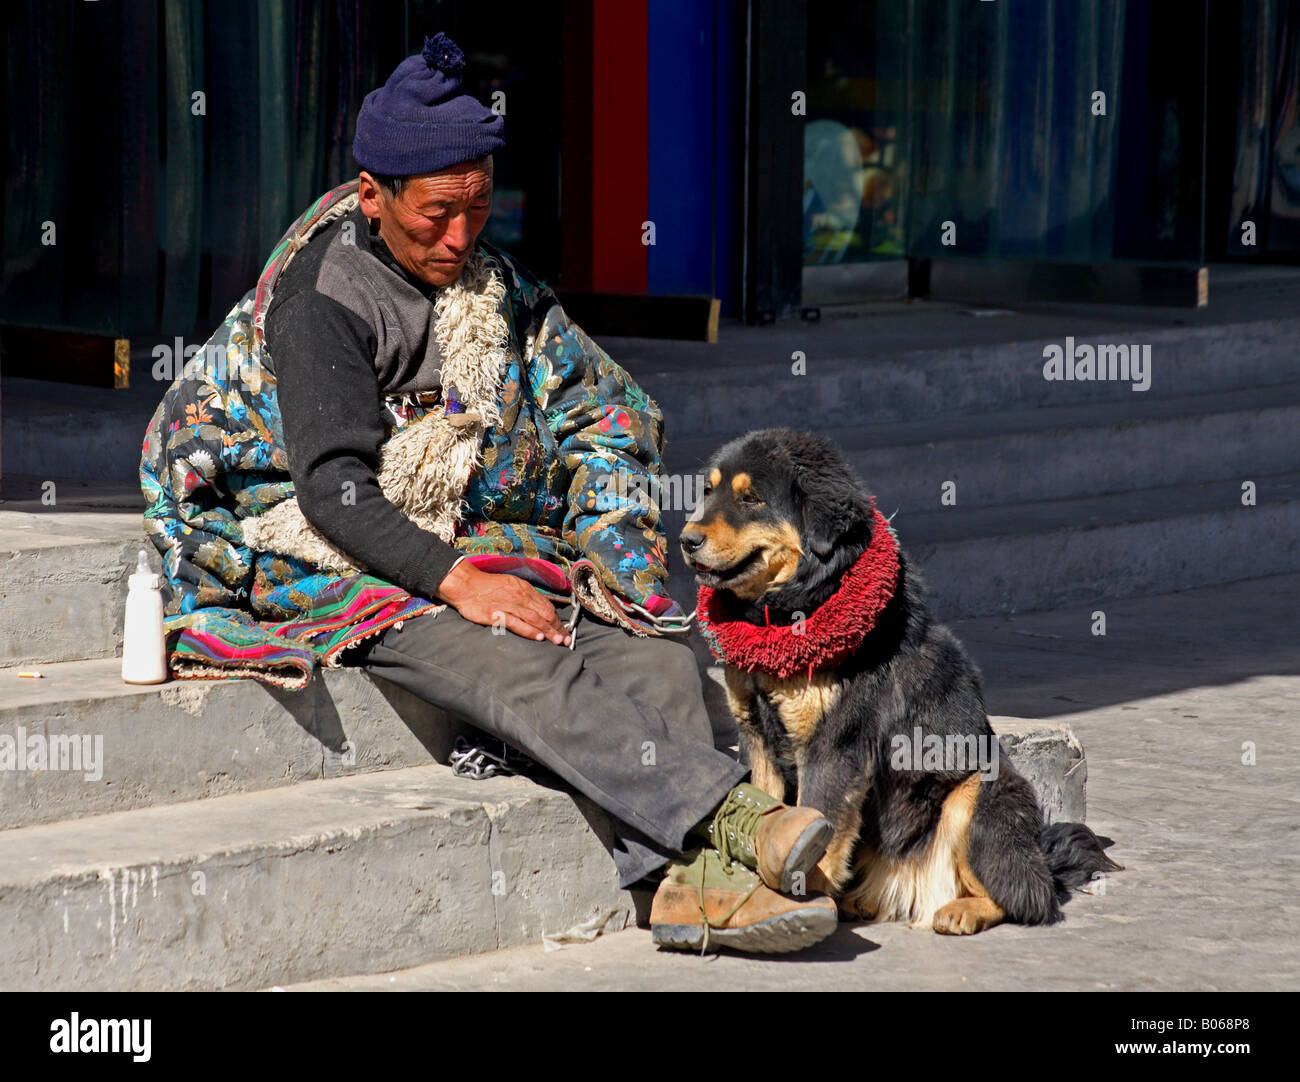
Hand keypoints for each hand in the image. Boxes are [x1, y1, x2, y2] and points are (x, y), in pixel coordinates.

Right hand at [434, 561, 571, 645]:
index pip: (546, 606)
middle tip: (566, 639)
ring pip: (534, 619)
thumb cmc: (487, 586)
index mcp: (524, 588)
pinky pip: (516, 623)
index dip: (557, 619)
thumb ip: (526, 596)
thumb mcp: (511, 585)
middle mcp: (519, 596)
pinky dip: (529, 631)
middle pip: (544, 613)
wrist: (465, 584)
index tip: (564, 630)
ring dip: (548, 631)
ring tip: (558, 640)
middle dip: (557, 628)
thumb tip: (541, 608)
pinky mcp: (496, 614)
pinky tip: (538, 637)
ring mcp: (508, 605)